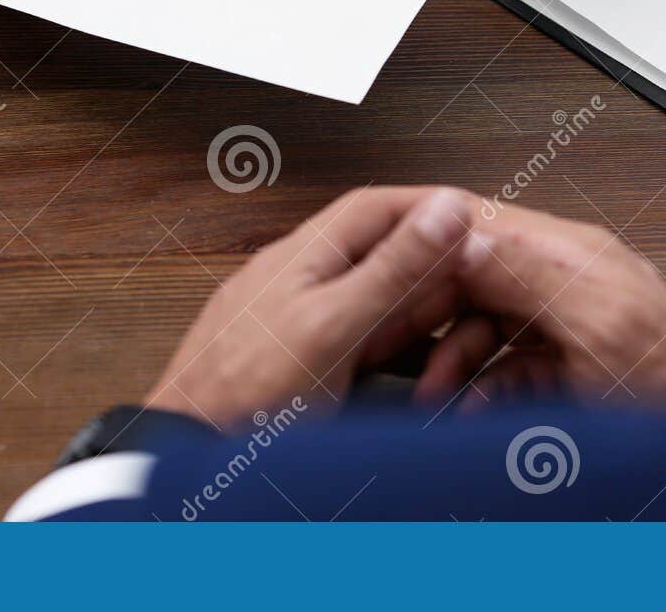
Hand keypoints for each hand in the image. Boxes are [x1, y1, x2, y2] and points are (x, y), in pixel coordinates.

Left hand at [145, 187, 474, 431]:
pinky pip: (355, 340)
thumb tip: (445, 209)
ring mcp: (292, 321)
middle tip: (476, 286)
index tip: (476, 216)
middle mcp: (294, 279)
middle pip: (377, 252)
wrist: (189, 460)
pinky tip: (407, 375)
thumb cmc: (242, 398)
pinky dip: (391, 353)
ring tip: (452, 340)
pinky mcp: (293, 361)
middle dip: (430, 269)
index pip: (377, 205)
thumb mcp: (332, 327)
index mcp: (301, 255)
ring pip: (370, 300)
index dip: (431, 206)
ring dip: (414, 317)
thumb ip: (391, 270)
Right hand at [416, 202, 665, 423]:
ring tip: (435, 393)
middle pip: (474, 274)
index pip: (479, 221)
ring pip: (486, 325)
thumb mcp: (602, 326)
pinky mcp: (575, 369)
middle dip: (430, 310)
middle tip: (392, 342)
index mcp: (575, 255)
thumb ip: (532, 272)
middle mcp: (571, 280)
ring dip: (453, 359)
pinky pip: (510, 368)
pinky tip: (475, 410)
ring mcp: (572, 327)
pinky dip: (485, 390)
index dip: (425, 236)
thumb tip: (464, 235)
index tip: (378, 258)